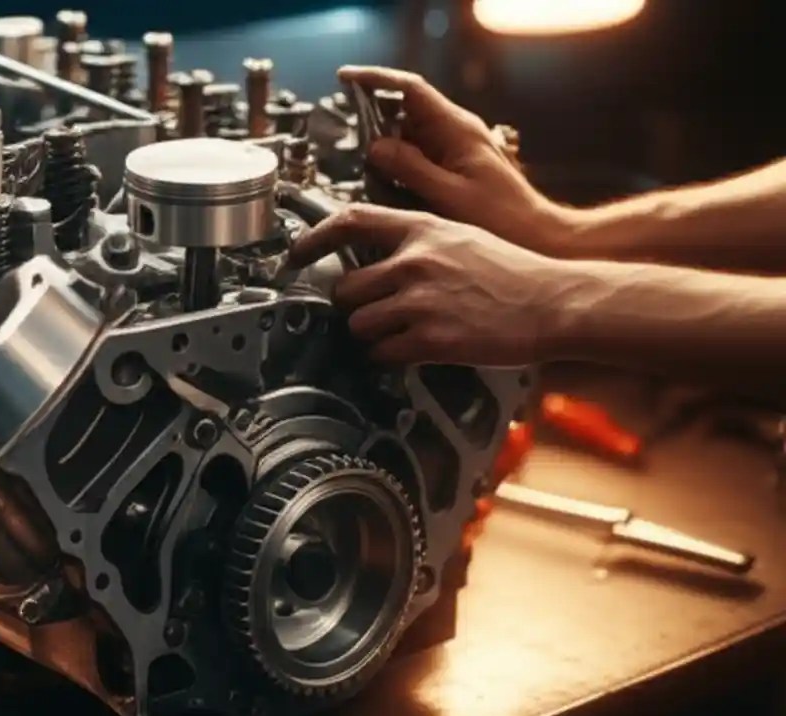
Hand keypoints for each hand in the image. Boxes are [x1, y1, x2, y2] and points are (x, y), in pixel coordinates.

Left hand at [291, 203, 564, 365]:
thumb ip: (419, 241)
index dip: (313, 238)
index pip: (350, 221)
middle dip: (354, 306)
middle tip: (374, 313)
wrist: (555, 301)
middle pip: (346, 288)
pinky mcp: (431, 338)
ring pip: (358, 324)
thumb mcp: (462, 236)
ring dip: (370, 334)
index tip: (296, 255)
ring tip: (400, 333)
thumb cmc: (514, 273)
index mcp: (422, 229)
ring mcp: (421, 300)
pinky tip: (413, 350)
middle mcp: (415, 261)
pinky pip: (382, 353)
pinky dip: (389, 356)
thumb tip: (380, 254)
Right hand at [340, 65, 575, 254]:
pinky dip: (396, 167)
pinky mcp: (452, 168)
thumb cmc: (503, 219)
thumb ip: (411, 168)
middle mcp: (455, 133)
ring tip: (368, 172)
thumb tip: (375, 147)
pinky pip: (415, 158)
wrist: (537, 237)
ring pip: (407, 136)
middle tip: (348, 141)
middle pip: (404, 111)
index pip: (411, 90)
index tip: (345, 78)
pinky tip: (387, 187)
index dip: (375, 80)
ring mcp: (454, 149)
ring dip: (384, 149)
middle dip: (374, 121)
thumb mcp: (449, 195)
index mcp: (456, 129)